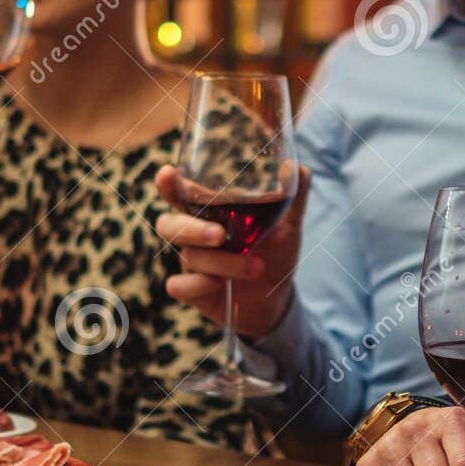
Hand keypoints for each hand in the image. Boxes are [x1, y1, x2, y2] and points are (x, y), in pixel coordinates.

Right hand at [154, 163, 310, 338]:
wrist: (277, 298)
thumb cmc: (274, 253)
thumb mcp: (287, 225)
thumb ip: (291, 195)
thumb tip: (297, 167)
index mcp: (209, 213)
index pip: (180, 193)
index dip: (168, 184)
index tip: (167, 173)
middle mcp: (193, 235)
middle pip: (169, 224)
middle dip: (193, 229)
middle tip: (220, 235)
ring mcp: (190, 263)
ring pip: (189, 257)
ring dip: (224, 262)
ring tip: (256, 266)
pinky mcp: (191, 291)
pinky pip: (179, 286)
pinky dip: (200, 284)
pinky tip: (222, 284)